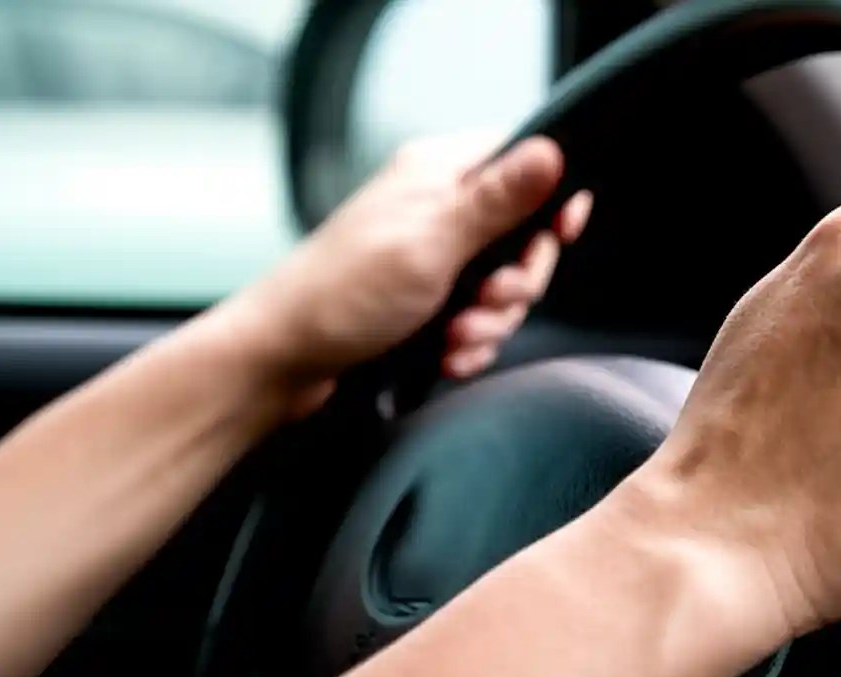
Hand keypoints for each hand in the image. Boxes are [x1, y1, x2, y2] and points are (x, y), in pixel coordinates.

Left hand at [236, 131, 591, 386]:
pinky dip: (470, 343)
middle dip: (517, 280)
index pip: (522, 159)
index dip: (550, 197)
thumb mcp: (433, 242)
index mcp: (438, 172)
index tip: (558, 234)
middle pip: (524, 233)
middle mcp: (438, 208)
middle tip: (489, 299)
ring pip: (504, 285)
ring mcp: (432, 257)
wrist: (283, 361)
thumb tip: (552, 149)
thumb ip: (498, 200)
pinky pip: (479, 319)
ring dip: (491, 321)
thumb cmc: (343, 295)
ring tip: (456, 337)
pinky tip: (449, 356)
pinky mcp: (426, 301)